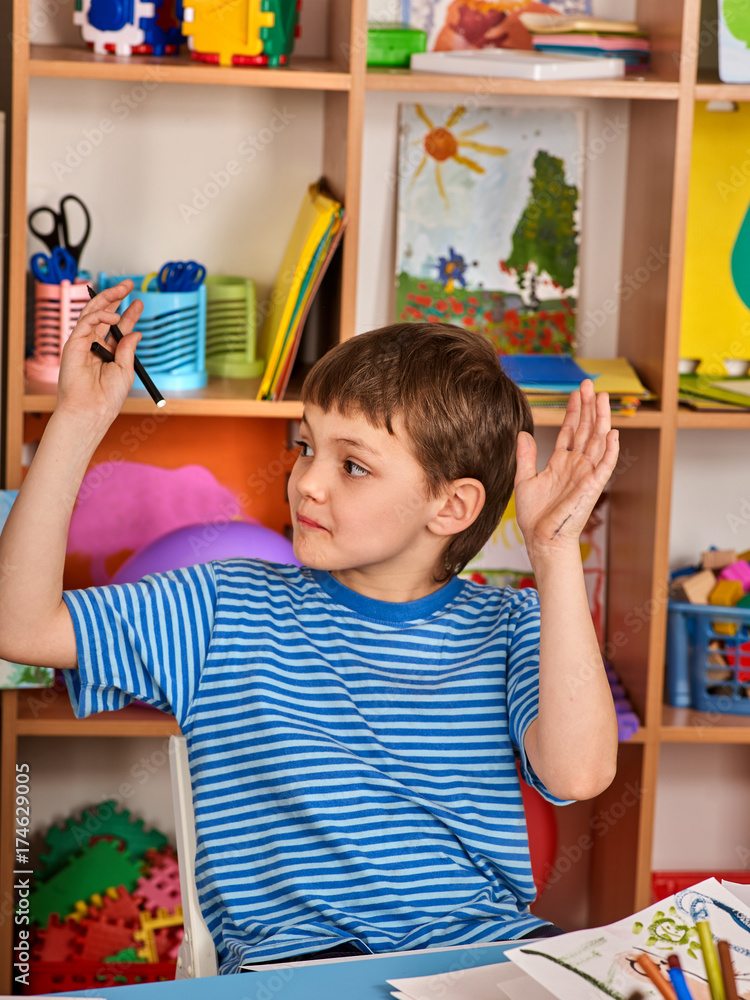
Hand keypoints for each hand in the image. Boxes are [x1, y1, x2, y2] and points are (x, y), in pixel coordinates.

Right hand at [57, 281, 143, 423]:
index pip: (118, 328)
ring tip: (123, 290)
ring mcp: (83, 343)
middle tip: (129, 285)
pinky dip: (100, 315)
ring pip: (93, 312)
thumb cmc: (107, 396)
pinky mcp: (74, 343)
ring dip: (108, 299)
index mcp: (109, 353)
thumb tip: (134, 332)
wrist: (91, 408)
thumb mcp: (126, 370)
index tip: (139, 303)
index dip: (128, 314)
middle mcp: (95, 346)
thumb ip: (128, 349)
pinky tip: (114, 317)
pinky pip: (86, 321)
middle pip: (105, 315)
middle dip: (116, 298)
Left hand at [514, 379, 618, 561]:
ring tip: (602, 398)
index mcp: (560, 462)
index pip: (570, 430)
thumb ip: (526, 456)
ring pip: (597, 440)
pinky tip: (612, 432)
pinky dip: (609, 449)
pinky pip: (604, 465)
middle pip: (586, 429)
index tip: (576, 392)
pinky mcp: (593, 486)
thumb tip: (523, 433)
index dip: (573, 411)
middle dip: (588, 407)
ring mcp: (586, 474)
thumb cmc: (534, 515)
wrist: (541, 538)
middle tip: (590, 384)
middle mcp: (576, 464)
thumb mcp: (524, 480)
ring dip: (600, 419)